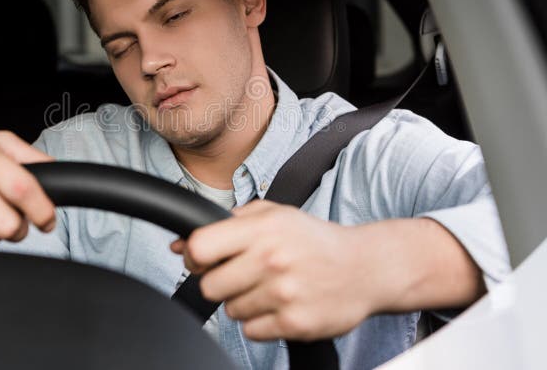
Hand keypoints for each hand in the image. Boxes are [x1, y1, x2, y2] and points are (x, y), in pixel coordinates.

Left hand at [170, 200, 380, 341]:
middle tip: (244, 276)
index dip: (196, 257)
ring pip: (230, 311)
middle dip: (221, 283)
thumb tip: (180, 244)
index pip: (201, 247)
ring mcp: (284, 293)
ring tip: (271, 287)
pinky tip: (281, 305)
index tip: (206, 259)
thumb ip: (227, 223)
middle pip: (209, 286)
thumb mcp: (274, 215)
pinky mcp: (295, 323)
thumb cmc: (314, 240)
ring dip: (245, 302)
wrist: (366, 267)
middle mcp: (272, 259)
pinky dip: (262, 323)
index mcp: (263, 229)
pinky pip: (252, 332)